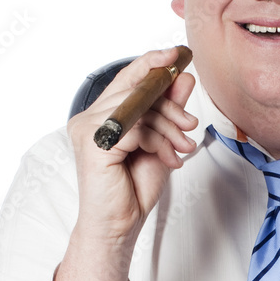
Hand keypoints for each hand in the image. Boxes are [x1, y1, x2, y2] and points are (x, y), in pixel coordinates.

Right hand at [55, 47, 198, 280]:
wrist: (121, 225)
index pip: (128, 78)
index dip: (153, 63)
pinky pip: (136, 128)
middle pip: (138, 91)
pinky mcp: (96, 145)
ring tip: (181, 149)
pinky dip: (157, 142)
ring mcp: (88, 130)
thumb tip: (184, 77)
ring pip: (140, 108)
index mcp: (102, 114)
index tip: (178, 55)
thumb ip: (169, 109)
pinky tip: (167, 159)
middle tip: (191, 125)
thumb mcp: (161, 141)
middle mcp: (90, 118)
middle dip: (171, 107)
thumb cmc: (135, 187)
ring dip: (169, 129)